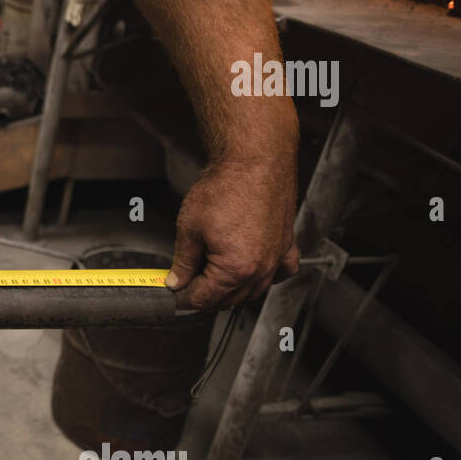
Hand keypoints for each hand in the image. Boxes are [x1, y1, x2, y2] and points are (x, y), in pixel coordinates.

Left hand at [167, 158, 298, 310]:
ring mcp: (276, 257)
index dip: (184, 299)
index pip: (204, 298)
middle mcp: (260, 268)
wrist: (255, 160)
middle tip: (187, 284)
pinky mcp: (286, 244)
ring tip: (211, 277)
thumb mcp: (190, 227)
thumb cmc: (228, 186)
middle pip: (229, 299)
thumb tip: (177, 279)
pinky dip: (266, 277)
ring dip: (232, 290)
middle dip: (205, 296)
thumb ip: (183, 261)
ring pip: (253, 290)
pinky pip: (281, 272)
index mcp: (235, 269)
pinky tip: (252, 272)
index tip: (174, 295)